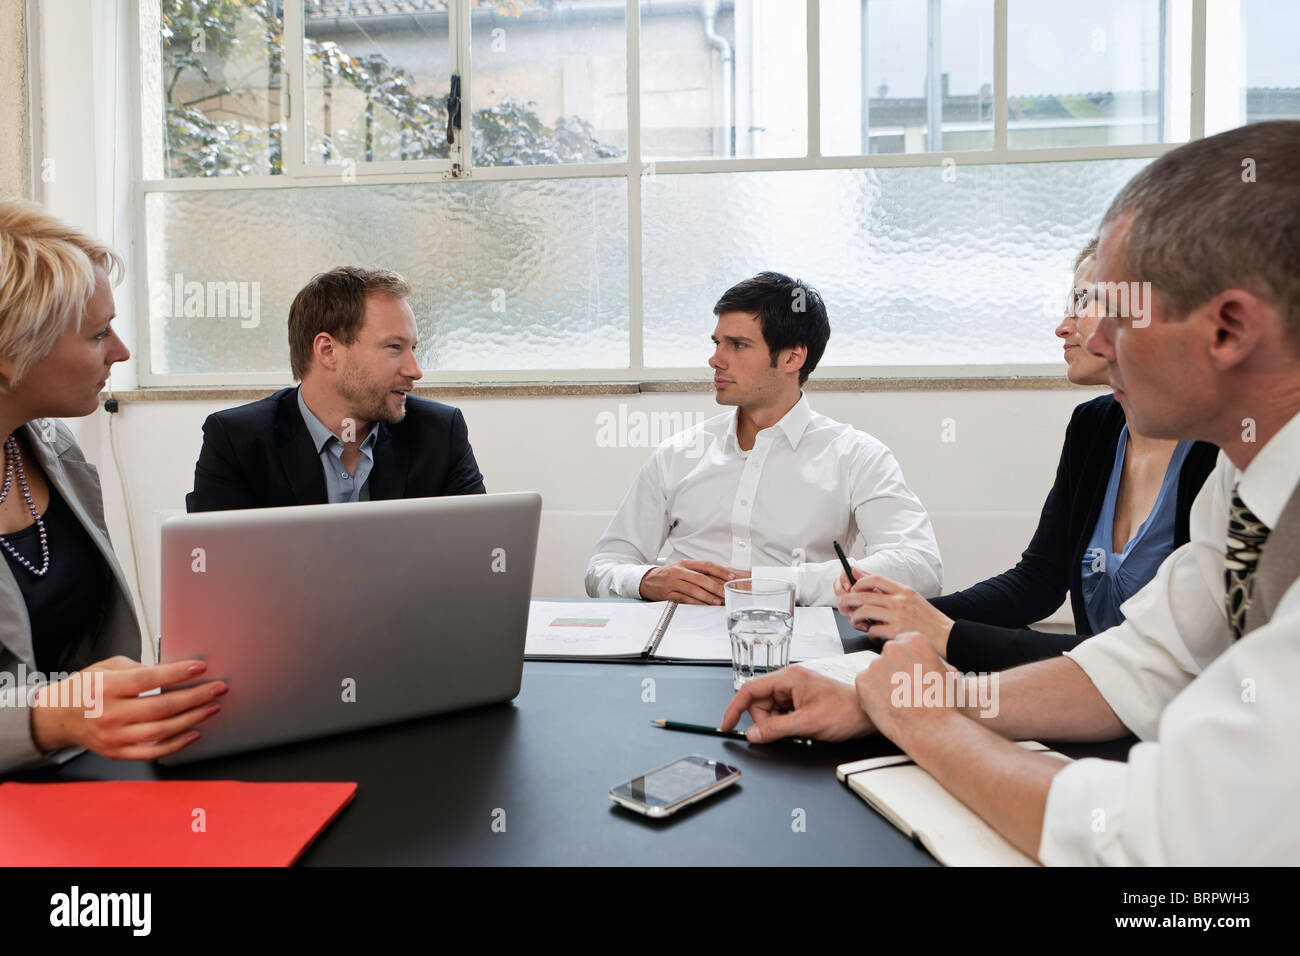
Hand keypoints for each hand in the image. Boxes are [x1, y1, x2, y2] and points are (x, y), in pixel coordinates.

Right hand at [29, 656, 226, 760]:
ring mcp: (114, 737)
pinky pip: (153, 752)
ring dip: (192, 719)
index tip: (200, 668)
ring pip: (161, 731)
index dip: (176, 673)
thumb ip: (139, 669)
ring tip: (212, 707)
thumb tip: (174, 671)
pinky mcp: (118, 752)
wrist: (59, 717)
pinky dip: (177, 744)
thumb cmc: (87, 688)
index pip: (147, 679)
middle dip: (195, 697)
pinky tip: (194, 732)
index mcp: (106, 687)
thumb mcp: (108, 667)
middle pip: (161, 707)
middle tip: (218, 688)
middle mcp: (110, 714)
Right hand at [639, 560, 745, 604]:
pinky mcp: (668, 594)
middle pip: (700, 578)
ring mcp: (673, 582)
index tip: (730, 577)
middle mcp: (679, 571)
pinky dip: (694, 603)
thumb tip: (719, 578)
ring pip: (692, 589)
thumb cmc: (669, 574)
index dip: (720, 571)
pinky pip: (683, 599)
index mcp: (686, 563)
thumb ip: (698, 572)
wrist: (648, 580)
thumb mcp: (682, 568)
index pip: (706, 565)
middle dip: (715, 586)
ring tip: (717, 601)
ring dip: (706, 596)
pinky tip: (703, 606)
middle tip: (725, 593)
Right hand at [720, 665, 874, 742]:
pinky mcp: (801, 700)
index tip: (726, 725)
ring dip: (777, 724)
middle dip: (765, 721)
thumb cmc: (846, 711)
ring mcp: (795, 690)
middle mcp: (790, 681)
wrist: (869, 713)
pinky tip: (801, 728)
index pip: (750, 690)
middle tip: (784, 732)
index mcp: (788, 678)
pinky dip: (786, 724)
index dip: (734, 708)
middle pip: (759, 703)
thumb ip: (776, 729)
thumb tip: (752, 734)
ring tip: (800, 730)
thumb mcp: (807, 724)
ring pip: (770, 711)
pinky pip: (782, 714)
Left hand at [836, 572, 954, 655]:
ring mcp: (899, 617)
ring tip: (855, 621)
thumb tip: (864, 575)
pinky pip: (873, 630)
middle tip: (842, 604)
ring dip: (855, 617)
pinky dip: (869, 633)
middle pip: (864, 595)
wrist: (949, 637)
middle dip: (847, 599)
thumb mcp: (912, 599)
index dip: (859, 582)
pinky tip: (873, 635)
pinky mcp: (898, 632)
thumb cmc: (929, 620)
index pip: (875, 579)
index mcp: (904, 591)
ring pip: (864, 612)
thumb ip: (890, 590)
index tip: (852, 588)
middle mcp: (900, 601)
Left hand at [854, 632, 964, 743]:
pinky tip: (888, 706)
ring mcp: (876, 663)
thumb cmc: (945, 703)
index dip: (908, 664)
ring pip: (876, 671)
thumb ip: (928, 659)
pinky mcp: (862, 680)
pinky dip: (871, 695)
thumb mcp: (947, 671)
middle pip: (889, 656)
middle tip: (906, 691)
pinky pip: (865, 685)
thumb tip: (919, 659)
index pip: (903, 645)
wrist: (933, 728)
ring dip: (883, 683)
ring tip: (900, 701)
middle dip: (894, 671)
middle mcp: (893, 647)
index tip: (913, 677)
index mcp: (915, 640)